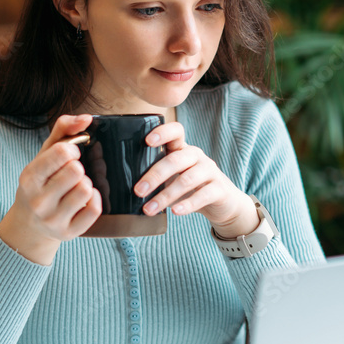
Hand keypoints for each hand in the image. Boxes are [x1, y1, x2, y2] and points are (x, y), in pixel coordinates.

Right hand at [0, 114, 101, 262]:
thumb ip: (63, 130)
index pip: (60, 153)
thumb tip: (87, 118)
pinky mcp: (68, 233)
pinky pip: (94, 210)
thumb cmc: (41, 182)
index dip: (71, 148)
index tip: (70, 153)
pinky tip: (86, 198)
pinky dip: (95, 200)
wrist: (30, 223)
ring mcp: (53, 219)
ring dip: (87, 183)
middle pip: (76, 171)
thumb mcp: (44, 155)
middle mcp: (38, 201)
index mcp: (29, 178)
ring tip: (77, 185)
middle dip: (78, 167)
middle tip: (73, 171)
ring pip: (86, 190)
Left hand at [134, 122, 258, 237]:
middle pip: (176, 160)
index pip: (176, 131)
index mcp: (182, 149)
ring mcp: (210, 172)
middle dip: (155, 175)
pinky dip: (187, 204)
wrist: (223, 203)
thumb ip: (155, 174)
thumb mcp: (174, 176)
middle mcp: (197, 157)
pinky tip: (175, 212)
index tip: (147, 141)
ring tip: (149, 209)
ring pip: (187, 180)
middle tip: (138, 191)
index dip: (163, 133)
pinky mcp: (220, 190)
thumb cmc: (190, 187)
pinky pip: (203, 195)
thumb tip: (119, 185)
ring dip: (166, 196)